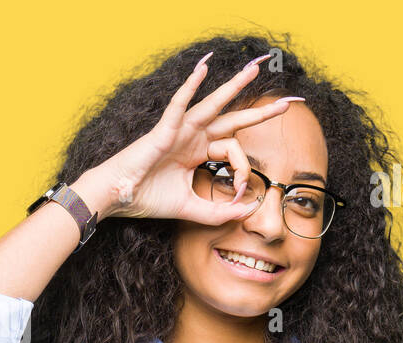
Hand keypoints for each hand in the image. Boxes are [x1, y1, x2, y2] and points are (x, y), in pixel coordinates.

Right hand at [81, 53, 303, 223]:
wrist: (116, 197)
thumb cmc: (146, 199)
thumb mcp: (190, 209)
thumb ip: (218, 212)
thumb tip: (247, 212)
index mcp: (197, 152)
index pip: (232, 152)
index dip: (243, 171)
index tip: (241, 193)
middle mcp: (192, 137)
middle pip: (232, 120)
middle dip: (259, 113)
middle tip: (286, 105)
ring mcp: (179, 130)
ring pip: (212, 105)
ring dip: (234, 87)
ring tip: (253, 70)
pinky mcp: (164, 130)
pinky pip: (179, 104)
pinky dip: (190, 86)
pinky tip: (203, 69)